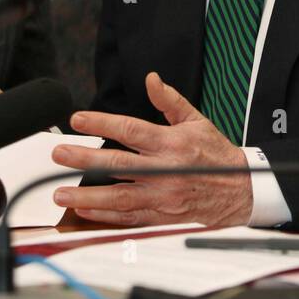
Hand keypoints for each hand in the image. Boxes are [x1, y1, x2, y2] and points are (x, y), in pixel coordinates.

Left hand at [51, 72, 252, 227]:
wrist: (240, 189)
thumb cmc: (215, 154)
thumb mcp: (196, 121)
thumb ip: (170, 101)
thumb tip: (151, 79)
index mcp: (172, 143)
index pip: (130, 130)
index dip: (102, 123)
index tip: (77, 119)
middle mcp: (165, 170)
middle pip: (118, 164)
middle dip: (85, 158)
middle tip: (59, 154)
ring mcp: (163, 196)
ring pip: (120, 197)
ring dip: (88, 195)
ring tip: (61, 193)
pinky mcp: (162, 216)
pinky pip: (129, 218)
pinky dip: (105, 216)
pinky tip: (84, 210)